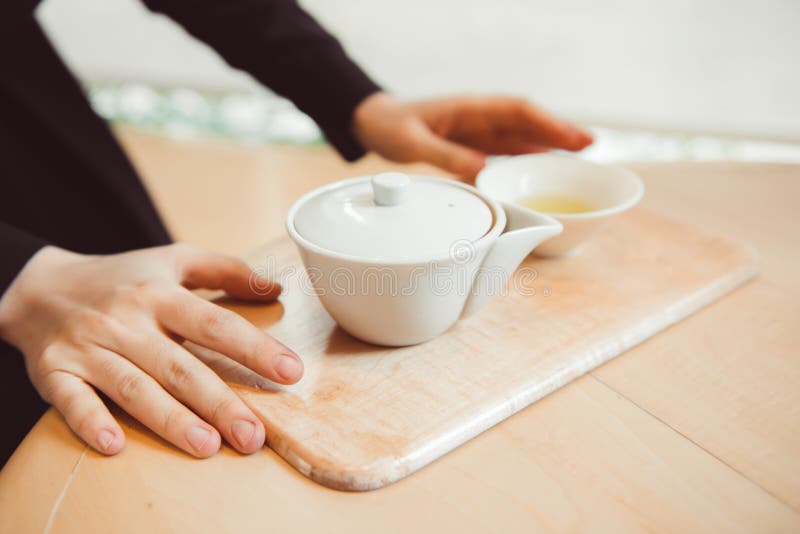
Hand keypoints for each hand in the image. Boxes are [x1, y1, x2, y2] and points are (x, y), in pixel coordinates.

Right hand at [0, 244, 302, 457]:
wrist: (40, 286)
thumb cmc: (122, 277)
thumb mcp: (173, 259)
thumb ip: (226, 270)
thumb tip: (278, 287)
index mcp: (160, 294)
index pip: (214, 323)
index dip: (254, 348)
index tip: (291, 372)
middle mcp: (126, 321)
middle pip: (178, 366)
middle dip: (218, 402)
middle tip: (252, 436)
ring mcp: (89, 348)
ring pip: (133, 387)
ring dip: (169, 419)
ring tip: (207, 446)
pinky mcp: (54, 372)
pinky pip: (72, 401)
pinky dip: (91, 422)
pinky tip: (115, 445)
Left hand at [352, 92, 593, 179]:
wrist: (372, 124)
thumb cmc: (389, 126)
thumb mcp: (413, 143)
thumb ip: (446, 155)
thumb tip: (483, 172)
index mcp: (469, 108)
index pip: (517, 111)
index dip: (548, 124)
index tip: (573, 136)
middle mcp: (478, 117)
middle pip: (527, 123)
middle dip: (559, 132)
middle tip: (592, 147)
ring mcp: (476, 131)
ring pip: (520, 137)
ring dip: (547, 147)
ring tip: (578, 160)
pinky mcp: (470, 145)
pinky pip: (504, 152)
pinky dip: (525, 159)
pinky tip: (541, 169)